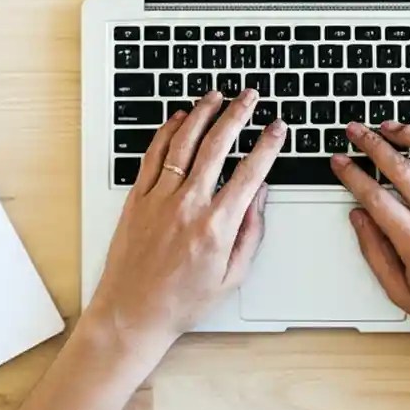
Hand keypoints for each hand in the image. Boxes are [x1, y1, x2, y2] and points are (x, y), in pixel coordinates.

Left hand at [88, 88, 284, 348]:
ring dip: (203, 114)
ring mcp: (159, 199)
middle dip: (238, 115)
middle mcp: (188, 206)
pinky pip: (153, 156)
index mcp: (217, 226)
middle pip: (218, 145)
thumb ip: (251, 232)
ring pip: (184, 143)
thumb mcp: (231, 276)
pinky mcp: (137, 199)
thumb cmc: (181, 301)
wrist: (132, 313)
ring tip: (216, 96)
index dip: (267, 145)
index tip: (277, 128)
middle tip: (250, 97)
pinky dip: (167, 132)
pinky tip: (179, 118)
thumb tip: (260, 195)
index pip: (250, 172)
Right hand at [332, 120, 409, 409]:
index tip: (340, 161)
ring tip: (391, 126)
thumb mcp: (402, 294)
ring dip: (409, 133)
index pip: (374, 195)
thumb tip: (358, 218)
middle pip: (399, 167)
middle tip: (356, 131)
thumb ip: (375, 252)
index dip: (351, 174)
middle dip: (371, 143)